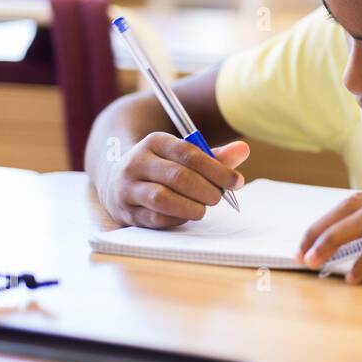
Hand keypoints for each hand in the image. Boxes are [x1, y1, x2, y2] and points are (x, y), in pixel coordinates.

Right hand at [101, 132, 248, 228]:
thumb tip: (243, 150)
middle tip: (218, 197)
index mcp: (154, 142)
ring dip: (192, 206)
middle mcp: (136, 162)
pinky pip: (155, 219)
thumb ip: (214, 156)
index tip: (237, 182)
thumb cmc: (164, 167)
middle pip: (179, 177)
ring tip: (203, 208)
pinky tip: (185, 214)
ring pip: (163, 199)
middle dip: (207, 190)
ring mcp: (127, 188)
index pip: (190, 154)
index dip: (218, 169)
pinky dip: (177, 219)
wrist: (118, 179)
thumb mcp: (184, 155)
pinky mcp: (126, 212)